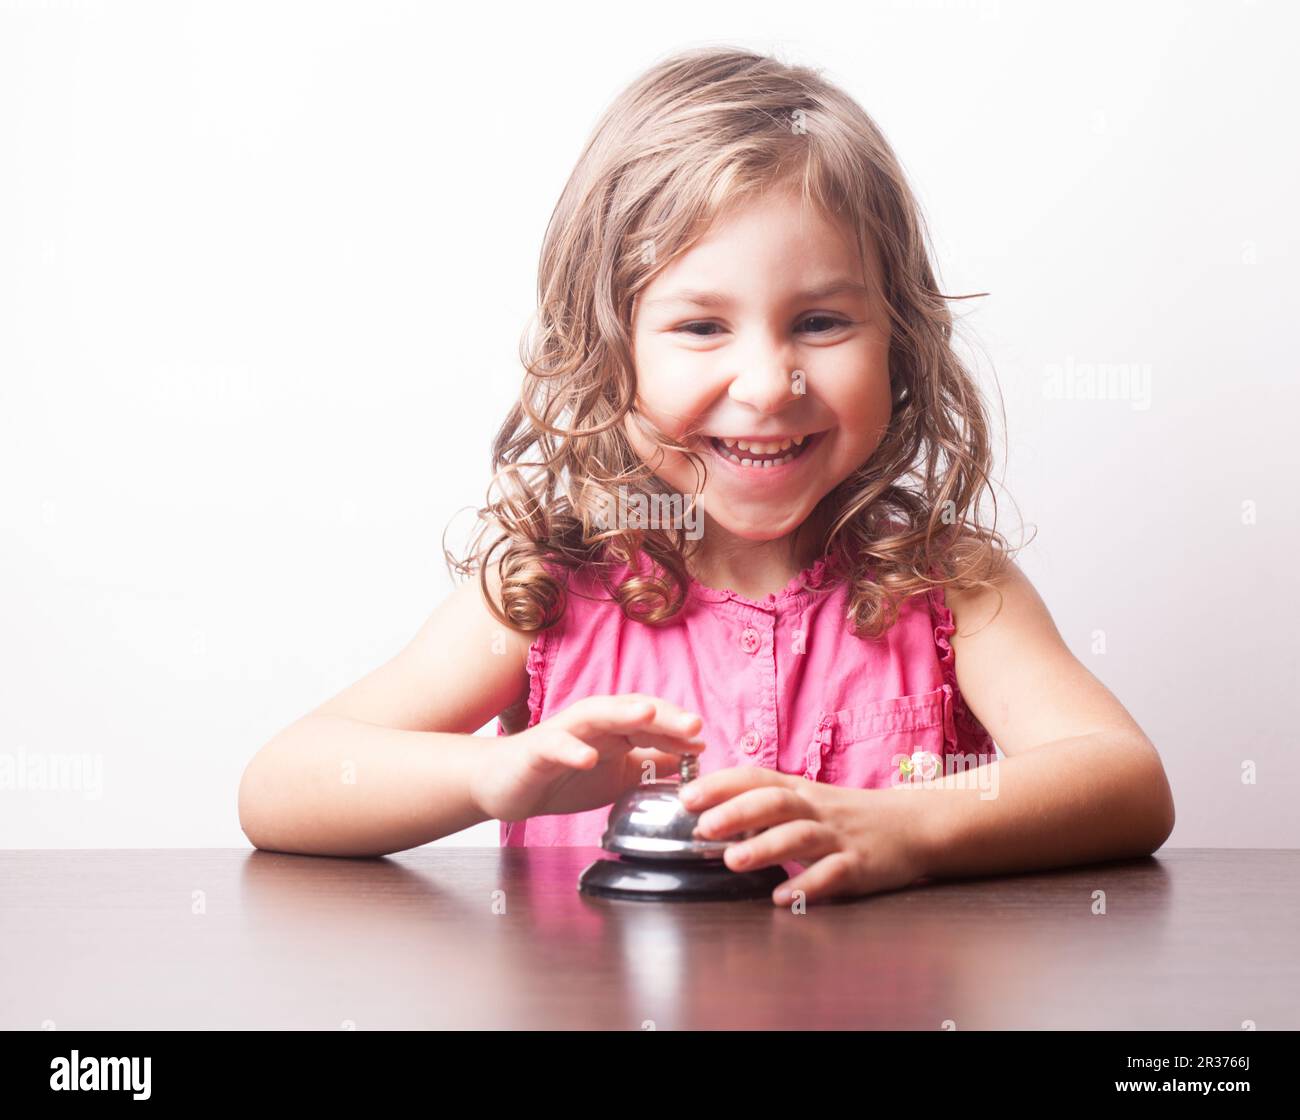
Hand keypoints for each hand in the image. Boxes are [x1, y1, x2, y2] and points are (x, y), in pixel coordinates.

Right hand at [471, 693, 705, 822]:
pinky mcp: (538, 750)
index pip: (653, 722)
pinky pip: (555, 746)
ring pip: (597, 716)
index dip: (678, 730)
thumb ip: (652, 764)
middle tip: (693, 724)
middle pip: (632, 711)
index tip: (703, 742)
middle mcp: (593, 723)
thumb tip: (692, 758)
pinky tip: (588, 758)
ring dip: (622, 713)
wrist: (506, 786)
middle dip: (663, 716)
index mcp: (615, 730)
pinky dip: (572, 750)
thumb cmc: (562, 776)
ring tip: (648, 716)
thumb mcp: (618, 775)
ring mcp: (565, 733)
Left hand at [680, 767, 931, 904]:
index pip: (756, 778)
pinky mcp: (861, 865)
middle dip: (737, 812)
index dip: (720, 784)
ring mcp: (839, 836)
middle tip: (702, 826)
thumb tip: (712, 813)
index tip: (686, 795)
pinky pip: (833, 874)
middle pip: (775, 802)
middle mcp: (816, 809)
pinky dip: (808, 885)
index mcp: (800, 791)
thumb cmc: (848, 816)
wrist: (914, 825)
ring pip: (800, 836)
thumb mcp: (808, 802)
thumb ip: (766, 806)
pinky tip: (783, 898)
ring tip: (732, 862)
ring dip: (765, 848)